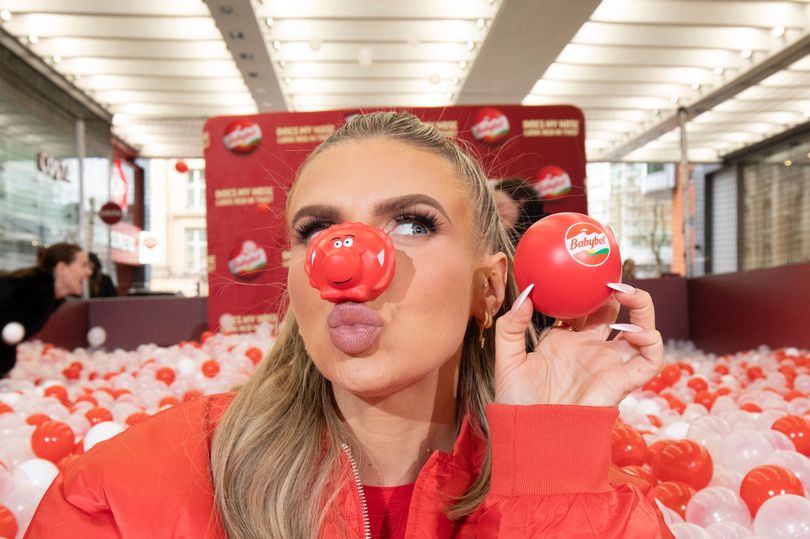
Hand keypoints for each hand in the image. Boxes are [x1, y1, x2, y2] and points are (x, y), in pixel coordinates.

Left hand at [493, 284, 663, 406]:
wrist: (533, 435)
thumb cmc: (517, 403)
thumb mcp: (507, 359)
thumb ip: (512, 326)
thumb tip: (527, 293)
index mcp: (563, 342)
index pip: (581, 308)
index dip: (586, 288)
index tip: (583, 267)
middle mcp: (589, 349)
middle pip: (612, 312)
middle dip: (615, 290)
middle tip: (607, 273)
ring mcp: (608, 363)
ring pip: (638, 329)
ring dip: (641, 306)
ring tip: (626, 291)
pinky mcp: (623, 380)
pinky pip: (650, 358)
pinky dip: (651, 339)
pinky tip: (634, 329)